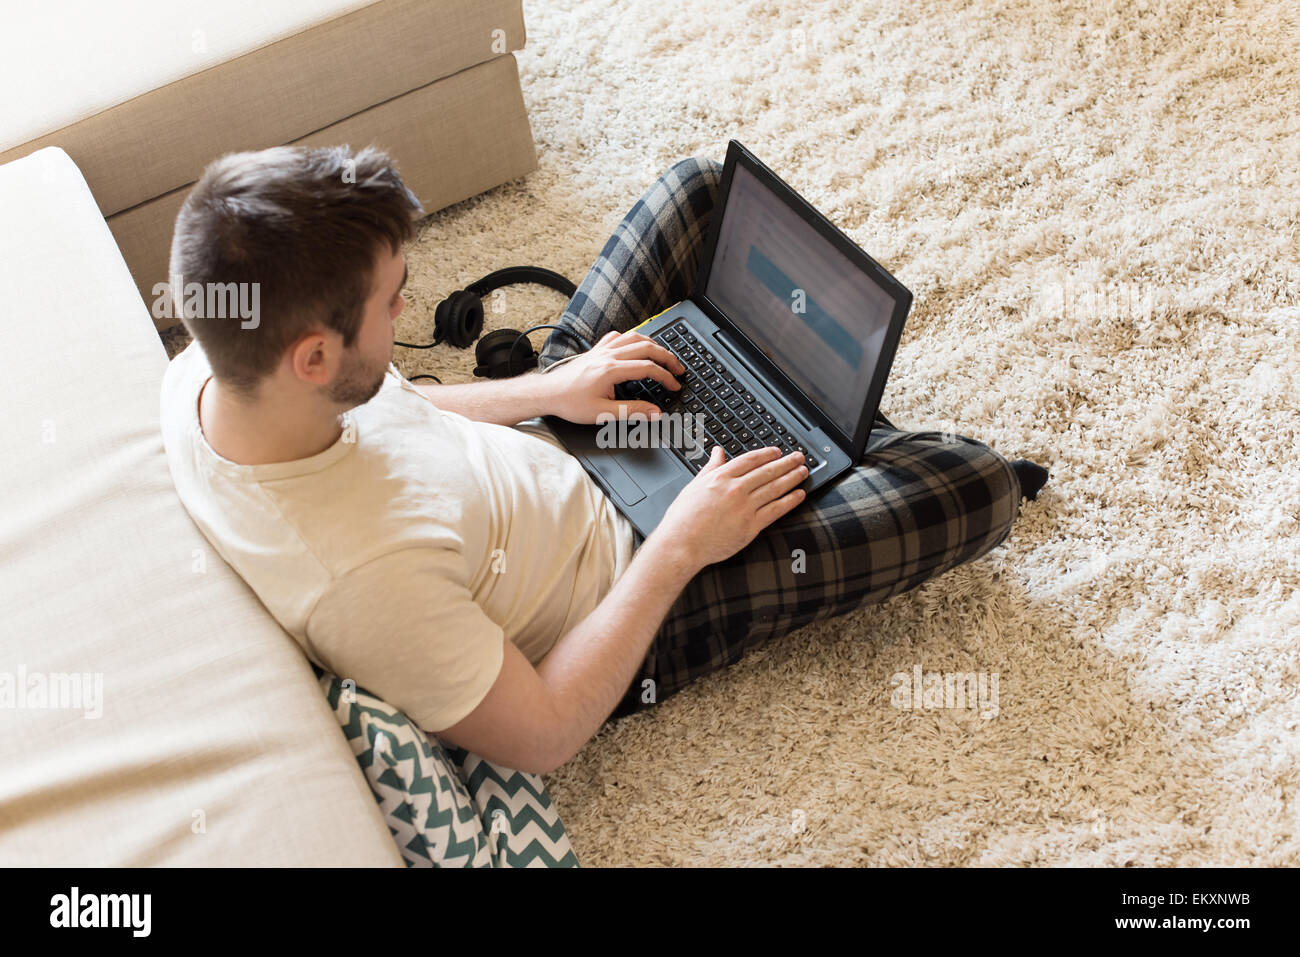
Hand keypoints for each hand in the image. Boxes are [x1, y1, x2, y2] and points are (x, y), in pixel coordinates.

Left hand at [540, 329, 684, 423]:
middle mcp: (608, 356)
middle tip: (678, 368)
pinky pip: (618, 336)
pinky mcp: (595, 350)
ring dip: (653, 345)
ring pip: (634, 338)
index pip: (648, 368)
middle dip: (667, 357)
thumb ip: (632, 411)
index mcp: (611, 370)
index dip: (666, 376)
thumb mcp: (602, 413)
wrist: (547, 393)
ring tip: (664, 355)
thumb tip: (655, 412)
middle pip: (646, 348)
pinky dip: (632, 338)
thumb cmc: (570, 403)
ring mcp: (601, 350)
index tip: (674, 385)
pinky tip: (636, 345)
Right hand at [652, 446, 808, 568]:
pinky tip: (799, 495)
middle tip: (799, 457)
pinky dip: (790, 501)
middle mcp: (735, 489)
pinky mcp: (751, 525)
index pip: (750, 460)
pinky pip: (776, 510)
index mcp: (720, 478)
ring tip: (803, 472)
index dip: (767, 454)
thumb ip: (710, 468)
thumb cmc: (683, 518)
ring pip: (775, 488)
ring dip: (792, 478)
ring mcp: (744, 507)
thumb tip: (718, 452)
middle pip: (767, 471)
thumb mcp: (694, 486)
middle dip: (786, 463)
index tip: (777, 452)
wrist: (681, 544)